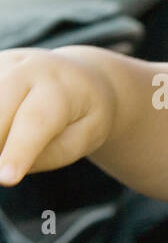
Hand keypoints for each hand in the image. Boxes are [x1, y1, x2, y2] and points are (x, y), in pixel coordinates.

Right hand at [0, 47, 116, 185]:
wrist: (82, 76)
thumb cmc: (83, 116)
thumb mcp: (84, 138)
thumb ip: (49, 155)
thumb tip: (4, 170)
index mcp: (61, 88)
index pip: (36, 122)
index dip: (18, 152)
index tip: (6, 179)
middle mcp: (28, 68)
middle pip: (0, 111)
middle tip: (5, 172)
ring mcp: (4, 64)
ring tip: (9, 147)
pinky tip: (6, 129)